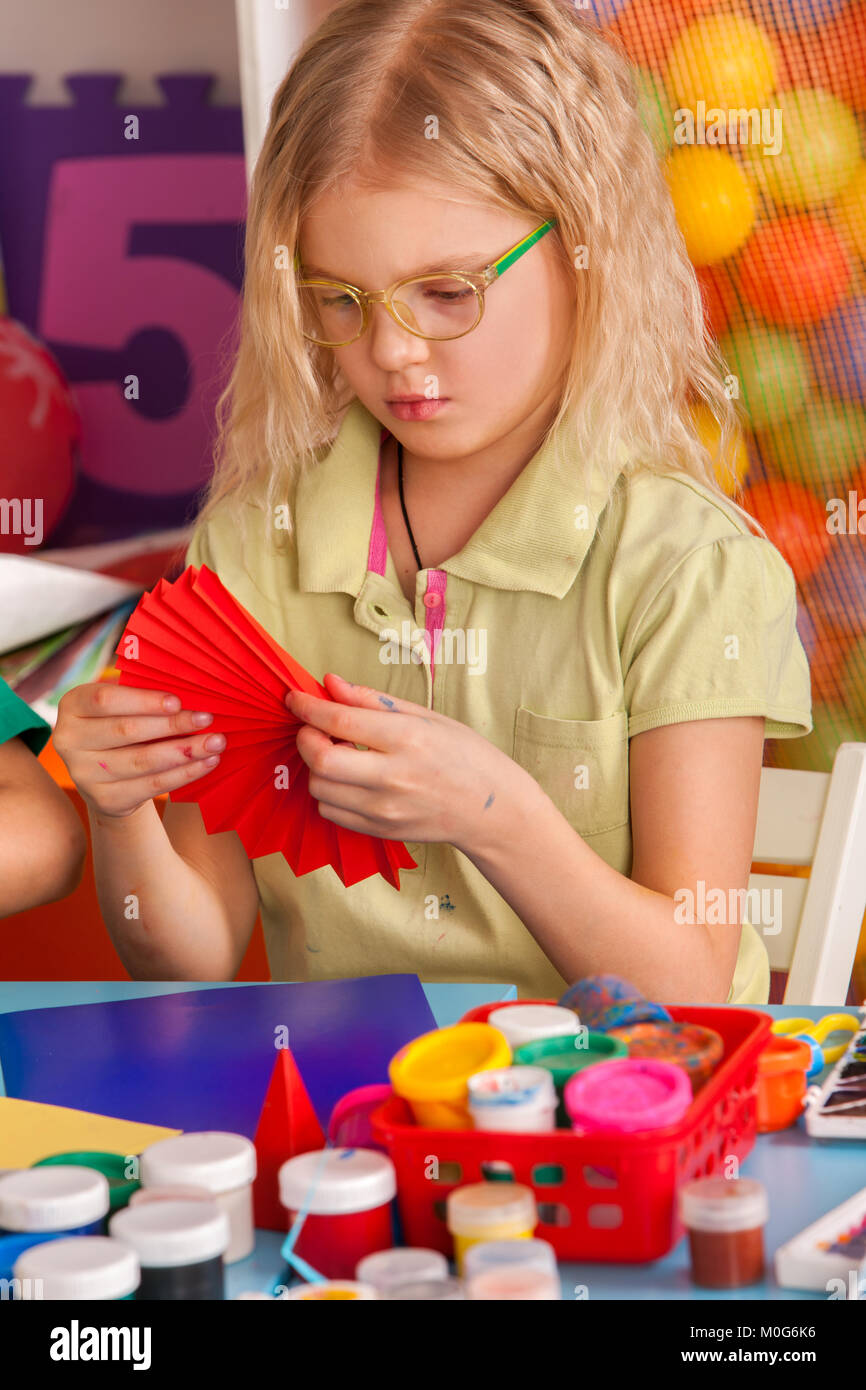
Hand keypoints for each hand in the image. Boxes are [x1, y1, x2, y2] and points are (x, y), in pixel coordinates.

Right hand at [53, 681, 225, 818]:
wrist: (107, 775)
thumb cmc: (122, 725)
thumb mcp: (122, 705)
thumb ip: (143, 694)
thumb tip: (192, 691)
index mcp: (72, 706)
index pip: (105, 700)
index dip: (143, 700)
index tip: (178, 701)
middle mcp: (69, 740)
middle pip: (126, 731)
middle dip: (172, 725)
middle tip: (208, 719)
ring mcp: (83, 773)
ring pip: (142, 761)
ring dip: (185, 752)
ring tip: (216, 743)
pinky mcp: (104, 799)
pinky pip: (151, 786)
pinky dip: (184, 774)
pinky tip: (207, 763)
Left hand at [286, 672, 540, 854]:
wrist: (491, 810)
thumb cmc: (464, 755)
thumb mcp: (426, 716)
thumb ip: (372, 701)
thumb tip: (330, 683)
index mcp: (407, 739)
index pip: (339, 722)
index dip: (307, 707)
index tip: (294, 697)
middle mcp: (393, 777)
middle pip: (321, 761)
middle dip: (305, 740)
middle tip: (314, 728)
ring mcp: (384, 810)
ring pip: (319, 789)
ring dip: (317, 767)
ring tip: (340, 753)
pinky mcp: (380, 831)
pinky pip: (331, 811)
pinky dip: (329, 791)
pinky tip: (350, 778)